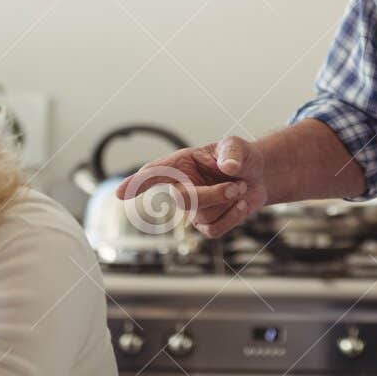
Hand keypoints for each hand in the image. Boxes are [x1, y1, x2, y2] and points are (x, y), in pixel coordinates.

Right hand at [116, 135, 268, 238]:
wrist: (256, 176)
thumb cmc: (239, 157)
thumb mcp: (237, 146)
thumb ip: (233, 151)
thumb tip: (229, 166)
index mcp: (180, 164)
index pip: (154, 173)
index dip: (136, 183)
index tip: (120, 193)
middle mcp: (181, 186)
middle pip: (183, 200)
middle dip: (213, 195)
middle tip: (236, 185)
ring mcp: (191, 209)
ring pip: (202, 216)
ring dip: (228, 202)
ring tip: (241, 187)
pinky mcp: (205, 224)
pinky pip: (214, 229)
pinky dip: (233, 217)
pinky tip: (242, 204)